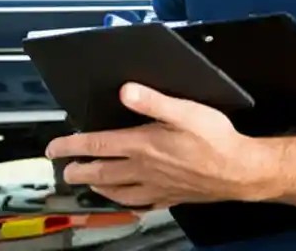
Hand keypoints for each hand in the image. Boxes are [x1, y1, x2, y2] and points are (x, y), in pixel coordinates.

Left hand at [44, 82, 275, 208]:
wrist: (241, 170)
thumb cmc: (217, 140)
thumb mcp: (186, 111)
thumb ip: (153, 101)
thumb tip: (126, 91)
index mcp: (143, 145)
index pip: (97, 145)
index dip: (72, 145)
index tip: (54, 147)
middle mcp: (144, 169)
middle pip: (101, 173)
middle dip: (78, 171)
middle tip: (65, 170)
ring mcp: (156, 186)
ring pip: (117, 192)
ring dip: (97, 188)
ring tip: (88, 185)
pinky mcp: (170, 197)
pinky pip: (139, 204)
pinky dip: (126, 203)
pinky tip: (127, 202)